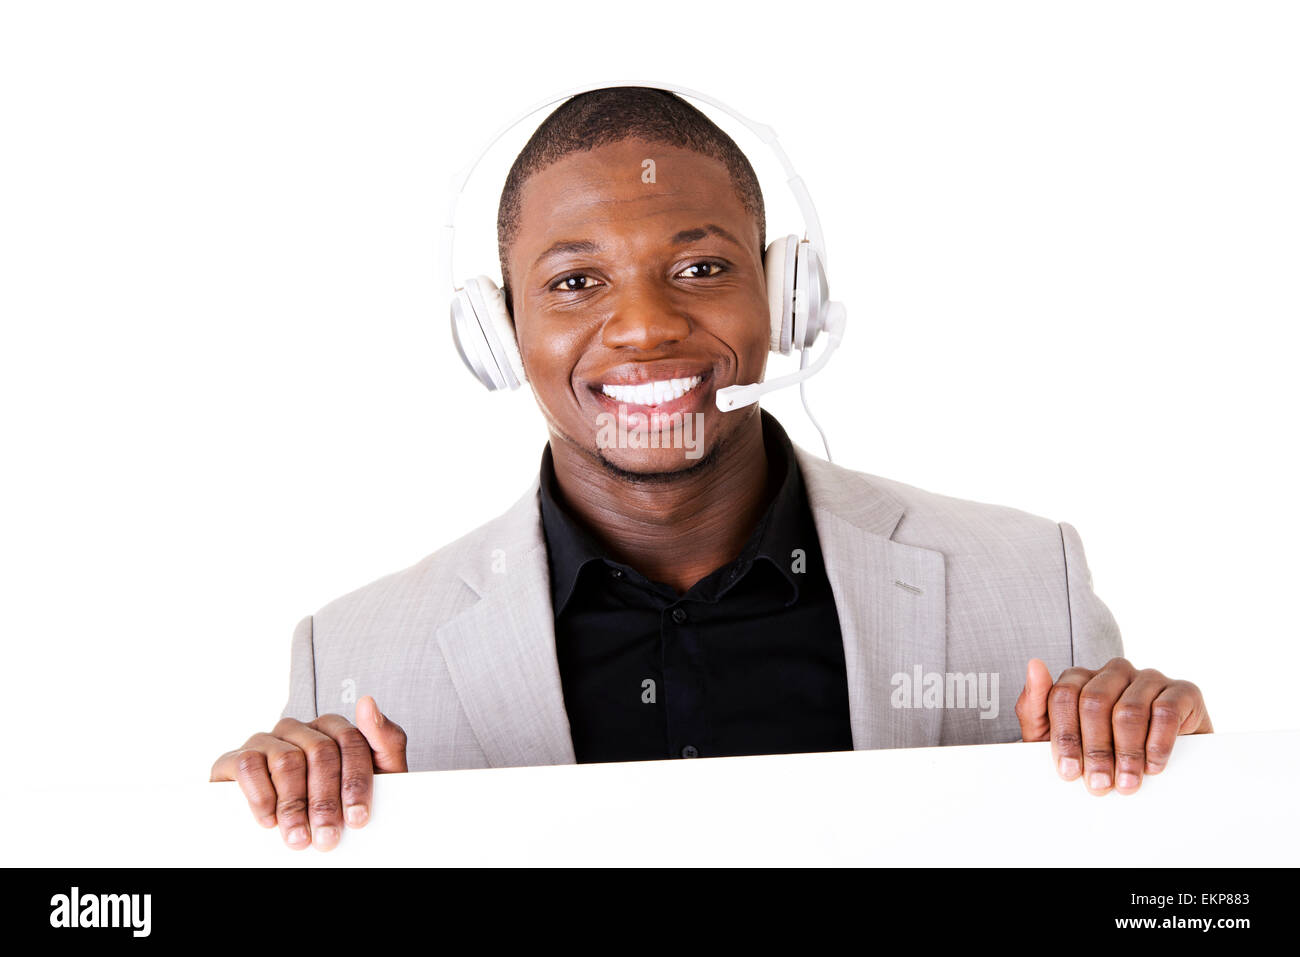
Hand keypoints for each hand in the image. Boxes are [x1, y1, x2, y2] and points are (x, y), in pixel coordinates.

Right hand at [210, 695, 407, 849]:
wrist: (293, 831)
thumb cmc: (335, 804)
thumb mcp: (376, 778)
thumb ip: (385, 741)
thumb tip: (367, 702)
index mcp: (332, 729)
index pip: (351, 741)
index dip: (357, 782)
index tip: (358, 818)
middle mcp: (299, 729)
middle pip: (320, 753)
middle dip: (326, 801)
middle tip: (328, 838)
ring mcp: (267, 740)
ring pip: (287, 760)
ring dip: (295, 805)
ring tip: (299, 837)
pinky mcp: (236, 758)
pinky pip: (249, 766)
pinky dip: (261, 797)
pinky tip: (269, 821)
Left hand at [1015, 657, 1210, 794]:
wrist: (1160, 765)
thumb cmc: (1100, 752)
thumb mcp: (1055, 738)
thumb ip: (1035, 706)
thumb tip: (1034, 665)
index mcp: (1081, 678)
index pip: (1063, 695)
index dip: (1065, 736)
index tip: (1069, 772)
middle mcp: (1114, 672)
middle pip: (1095, 702)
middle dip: (1095, 750)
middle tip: (1099, 784)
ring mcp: (1148, 678)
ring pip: (1129, 710)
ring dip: (1126, 753)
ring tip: (1126, 783)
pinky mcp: (1182, 691)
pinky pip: (1165, 712)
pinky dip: (1157, 744)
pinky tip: (1153, 766)